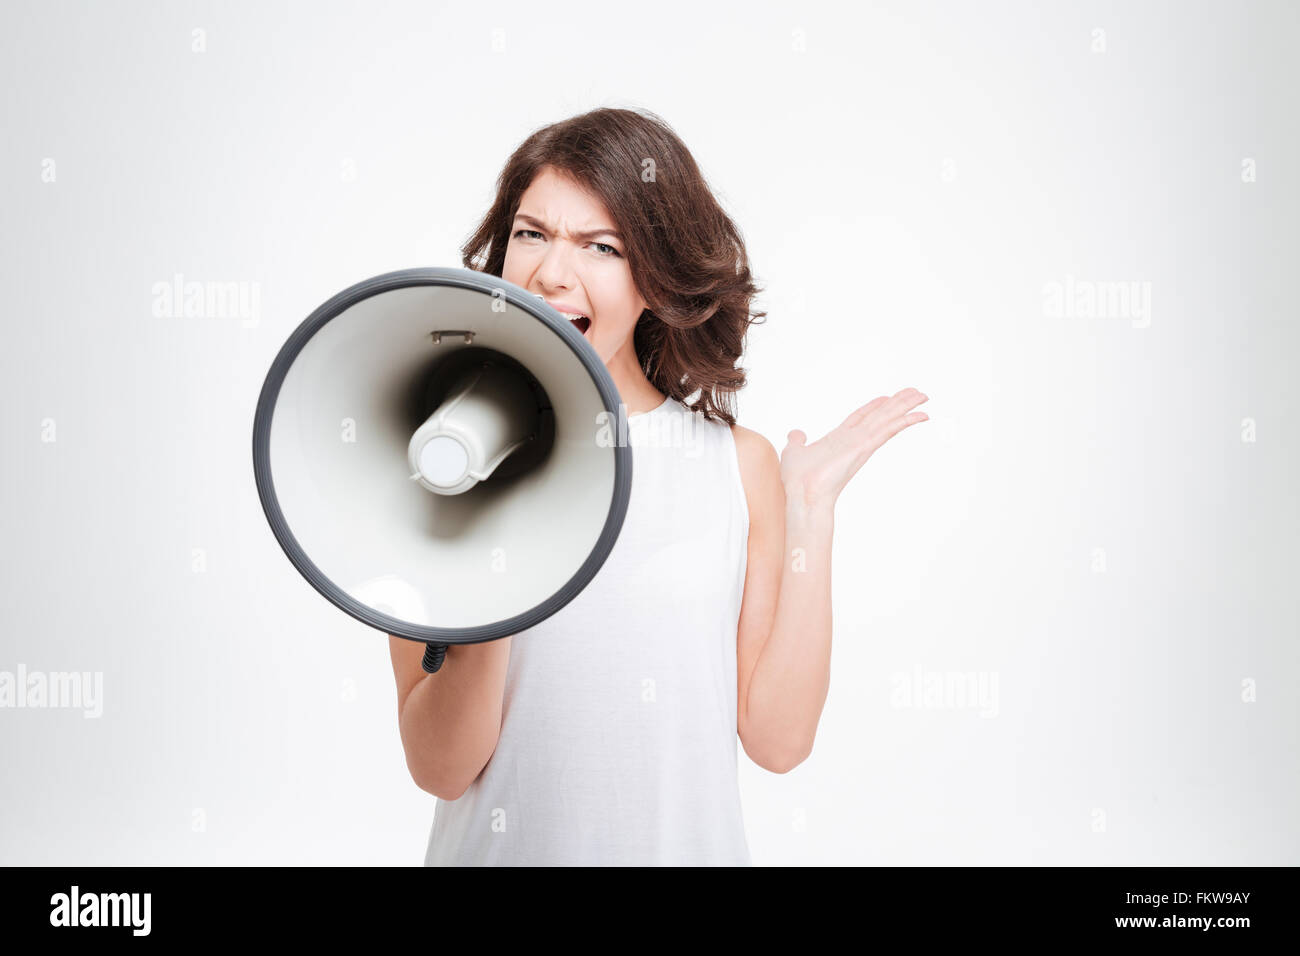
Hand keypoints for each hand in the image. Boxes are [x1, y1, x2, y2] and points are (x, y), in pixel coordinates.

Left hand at [780, 387, 929, 508]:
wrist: (802, 493)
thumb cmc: (797, 479)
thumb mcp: (793, 451)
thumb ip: (797, 440)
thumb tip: (795, 434)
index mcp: (839, 439)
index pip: (860, 417)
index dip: (874, 406)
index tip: (887, 397)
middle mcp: (854, 440)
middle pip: (880, 415)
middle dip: (898, 403)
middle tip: (916, 393)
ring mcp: (861, 444)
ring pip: (888, 419)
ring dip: (906, 407)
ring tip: (923, 396)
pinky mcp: (864, 448)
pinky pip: (888, 430)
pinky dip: (904, 422)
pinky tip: (920, 415)